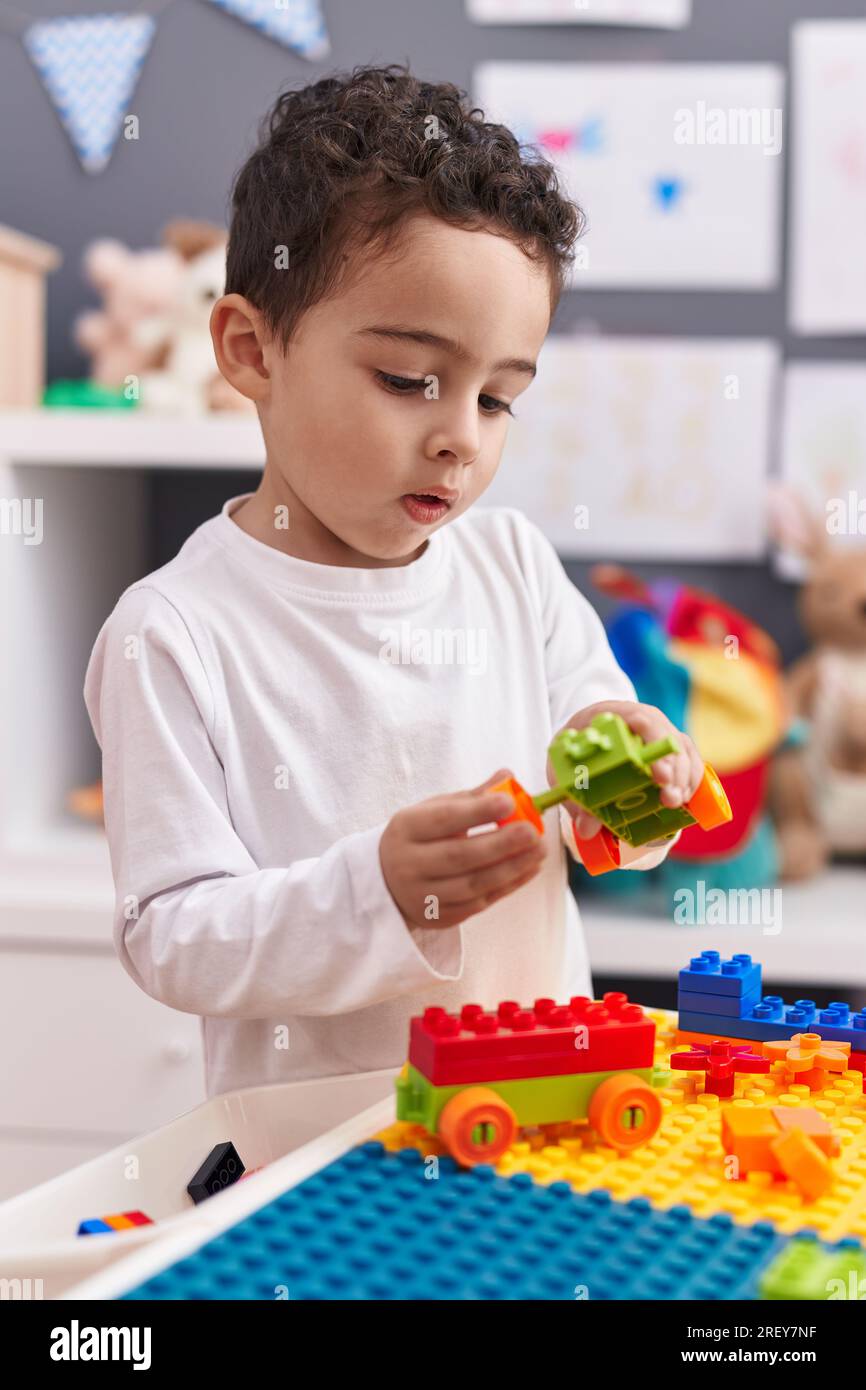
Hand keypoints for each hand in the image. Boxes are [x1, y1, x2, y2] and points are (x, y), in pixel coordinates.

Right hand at [379, 769, 546, 930]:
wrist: (387, 881)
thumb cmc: (419, 838)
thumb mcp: (433, 811)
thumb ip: (472, 797)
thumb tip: (508, 776)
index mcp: (406, 829)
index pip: (443, 820)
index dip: (477, 811)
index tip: (509, 802)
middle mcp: (409, 864)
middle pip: (459, 856)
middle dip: (501, 844)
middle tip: (532, 831)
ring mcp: (423, 895)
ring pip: (472, 884)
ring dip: (512, 868)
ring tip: (539, 851)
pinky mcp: (439, 918)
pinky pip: (479, 904)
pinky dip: (508, 886)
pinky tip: (528, 870)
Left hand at [549, 700, 704, 839]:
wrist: (589, 742)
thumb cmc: (578, 751)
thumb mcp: (565, 770)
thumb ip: (573, 797)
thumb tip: (586, 828)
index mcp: (615, 715)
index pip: (639, 717)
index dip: (652, 739)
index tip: (657, 771)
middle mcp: (645, 720)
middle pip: (667, 737)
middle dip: (672, 770)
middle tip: (669, 798)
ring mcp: (663, 734)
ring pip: (684, 751)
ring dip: (683, 780)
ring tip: (674, 804)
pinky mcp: (674, 751)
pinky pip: (691, 763)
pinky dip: (691, 783)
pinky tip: (684, 801)